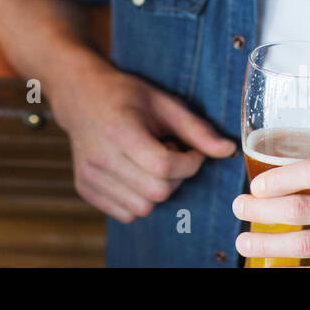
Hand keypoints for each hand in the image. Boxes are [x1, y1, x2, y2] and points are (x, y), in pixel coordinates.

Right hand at [52, 62, 237, 223]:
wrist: (80, 96)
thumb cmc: (125, 96)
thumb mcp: (163, 103)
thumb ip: (196, 129)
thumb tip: (229, 150)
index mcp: (119, 130)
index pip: (164, 167)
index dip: (189, 163)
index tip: (193, 152)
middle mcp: (100, 156)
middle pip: (157, 191)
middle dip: (176, 178)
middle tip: (170, 154)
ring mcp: (89, 175)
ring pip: (143, 207)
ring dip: (157, 190)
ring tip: (150, 162)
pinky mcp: (85, 188)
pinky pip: (126, 213)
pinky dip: (139, 200)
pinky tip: (135, 174)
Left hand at [231, 152, 309, 266]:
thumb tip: (279, 170)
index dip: (278, 178)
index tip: (255, 184)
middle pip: (302, 210)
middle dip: (261, 211)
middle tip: (239, 208)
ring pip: (308, 246)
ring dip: (268, 245)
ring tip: (245, 241)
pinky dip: (296, 271)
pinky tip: (274, 266)